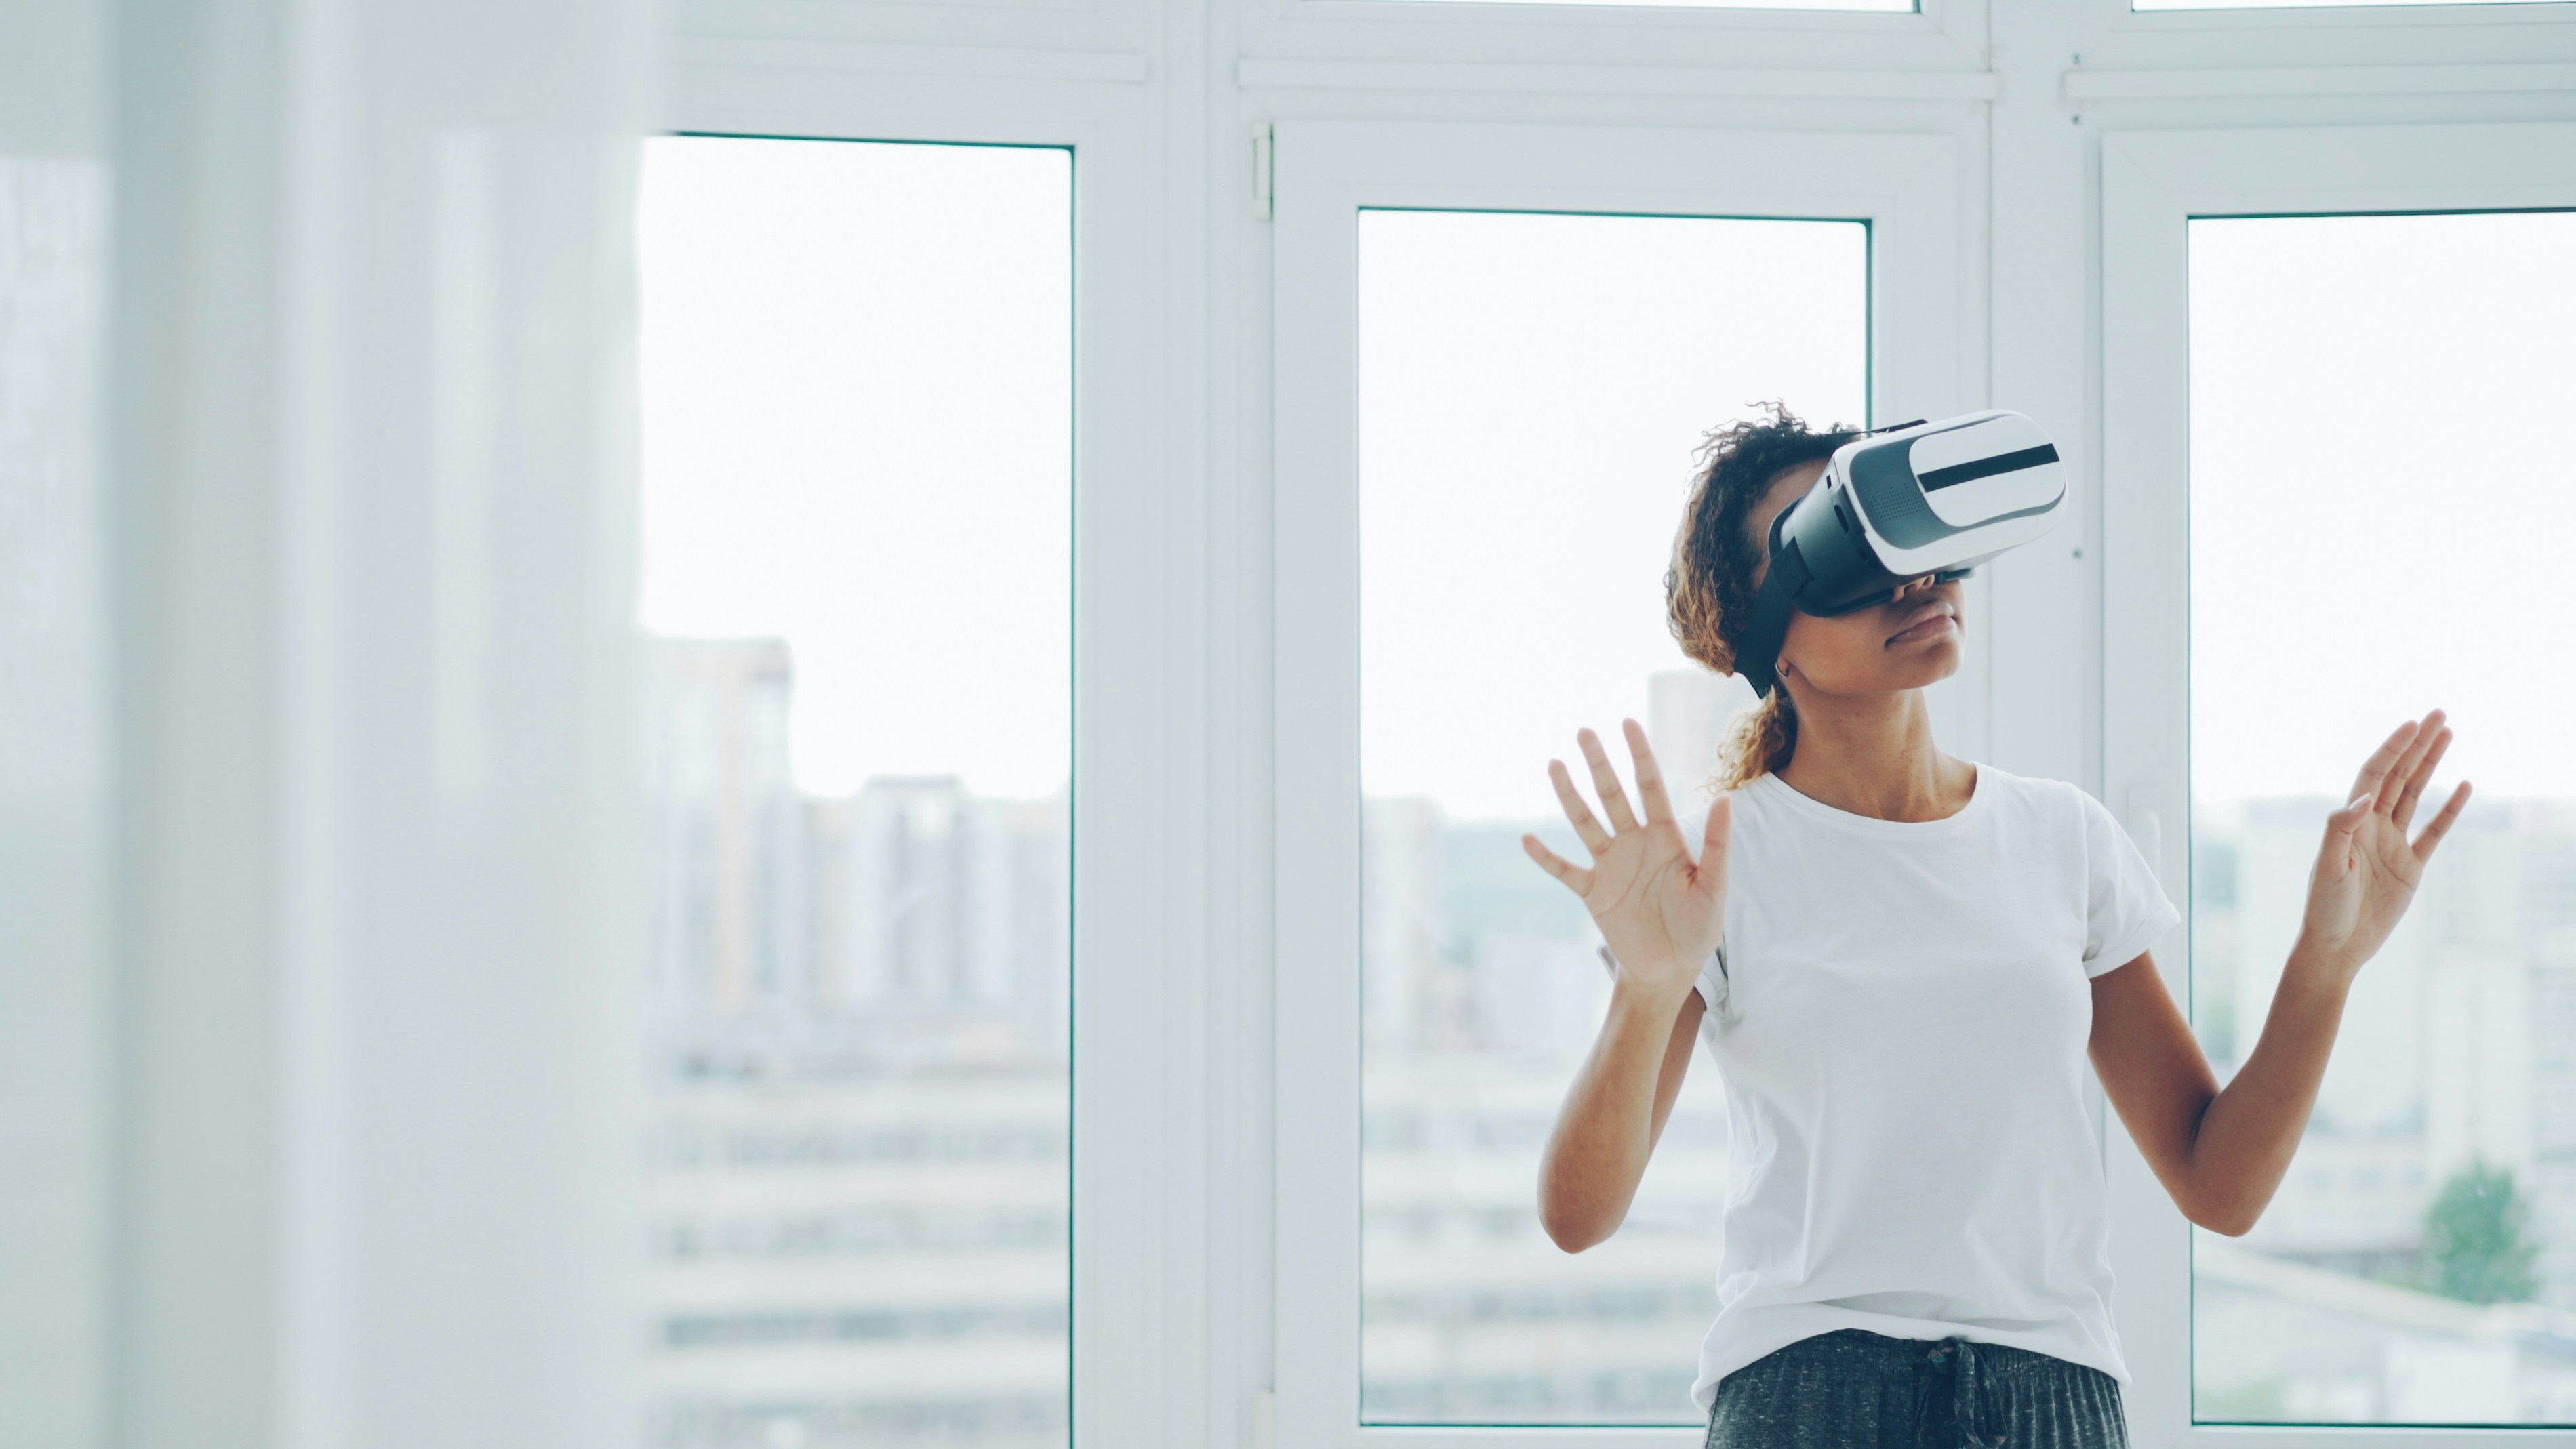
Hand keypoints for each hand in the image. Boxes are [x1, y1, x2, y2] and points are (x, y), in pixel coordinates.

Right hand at [1521, 719, 1729, 1006]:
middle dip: (1599, 764)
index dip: (1639, 755)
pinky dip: (1545, 857)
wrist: (1671, 969)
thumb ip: (1716, 843)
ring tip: (1554, 764)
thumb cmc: (1698, 928)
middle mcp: (1634, 844)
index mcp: (1665, 838)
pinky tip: (1527, 839)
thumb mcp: (1714, 886)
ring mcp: (1610, 866)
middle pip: (1613, 795)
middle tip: (1584, 731)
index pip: (1650, 787)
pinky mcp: (1593, 892)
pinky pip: (1564, 870)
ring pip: (1585, 822)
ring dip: (1570, 794)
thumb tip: (1726, 798)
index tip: (1628, 723)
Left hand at [2298, 710, 2471, 982]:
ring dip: (2431, 765)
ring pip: (2415, 794)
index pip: (2374, 775)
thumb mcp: (2329, 867)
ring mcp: (2392, 844)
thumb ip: (2341, 830)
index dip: (2392, 749)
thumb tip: (2364, 798)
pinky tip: (2463, 786)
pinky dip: (2449, 809)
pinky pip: (2434, 831)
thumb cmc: (2324, 908)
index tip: (2412, 724)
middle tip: (2439, 713)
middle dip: (2417, 745)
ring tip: (2448, 734)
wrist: (2337, 946)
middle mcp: (2371, 826)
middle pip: (2398, 775)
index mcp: (2350, 822)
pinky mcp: (2410, 867)